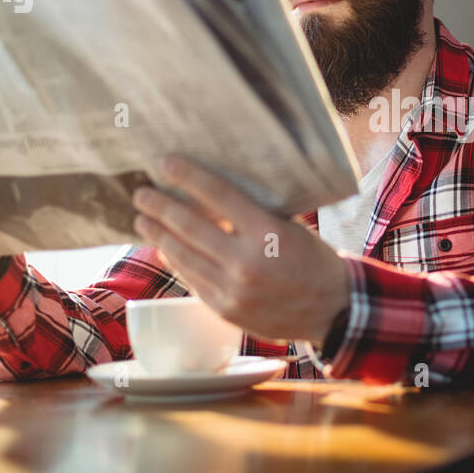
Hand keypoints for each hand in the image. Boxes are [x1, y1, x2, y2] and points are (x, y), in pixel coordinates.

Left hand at [131, 155, 349, 346]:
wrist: (331, 309)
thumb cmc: (312, 260)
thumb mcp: (290, 227)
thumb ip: (254, 214)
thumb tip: (210, 194)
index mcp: (268, 233)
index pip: (219, 196)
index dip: (188, 177)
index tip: (164, 163)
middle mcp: (247, 262)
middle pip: (190, 227)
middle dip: (160, 206)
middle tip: (142, 193)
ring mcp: (233, 289)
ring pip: (183, 255)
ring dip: (159, 235)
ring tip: (143, 219)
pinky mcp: (225, 309)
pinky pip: (191, 279)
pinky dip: (176, 261)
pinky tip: (165, 249)